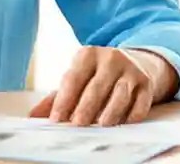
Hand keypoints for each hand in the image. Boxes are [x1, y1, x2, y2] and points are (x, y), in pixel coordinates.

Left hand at [28, 47, 176, 126]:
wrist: (135, 62)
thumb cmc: (97, 75)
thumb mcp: (77, 78)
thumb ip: (57, 97)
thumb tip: (33, 117)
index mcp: (88, 55)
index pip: (73, 78)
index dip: (64, 99)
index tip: (56, 119)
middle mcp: (110, 58)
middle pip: (97, 86)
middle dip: (86, 106)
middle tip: (77, 124)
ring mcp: (130, 70)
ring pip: (120, 93)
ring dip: (111, 110)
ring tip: (102, 125)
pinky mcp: (146, 84)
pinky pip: (141, 102)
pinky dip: (133, 114)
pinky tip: (124, 123)